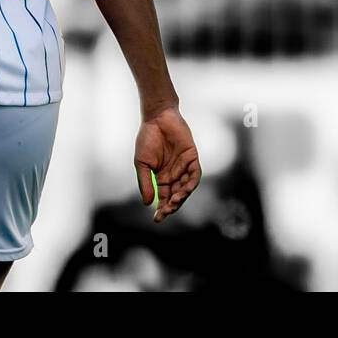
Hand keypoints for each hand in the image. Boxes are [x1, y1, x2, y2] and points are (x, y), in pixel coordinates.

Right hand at [134, 107, 200, 222]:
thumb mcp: (142, 164)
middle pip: (176, 195)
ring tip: (174, 202)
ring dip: (181, 196)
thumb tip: (147, 203)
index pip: (164, 198)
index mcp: (162, 177)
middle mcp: (175, 174)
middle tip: (166, 212)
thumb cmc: (147, 139)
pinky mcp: (192, 157)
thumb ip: (145, 183)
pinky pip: (195, 173)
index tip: (157, 219)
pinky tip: (184, 190)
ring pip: (186, 187)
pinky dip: (191, 183)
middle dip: (172, 206)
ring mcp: (184, 166)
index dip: (162, 209)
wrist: (156, 118)